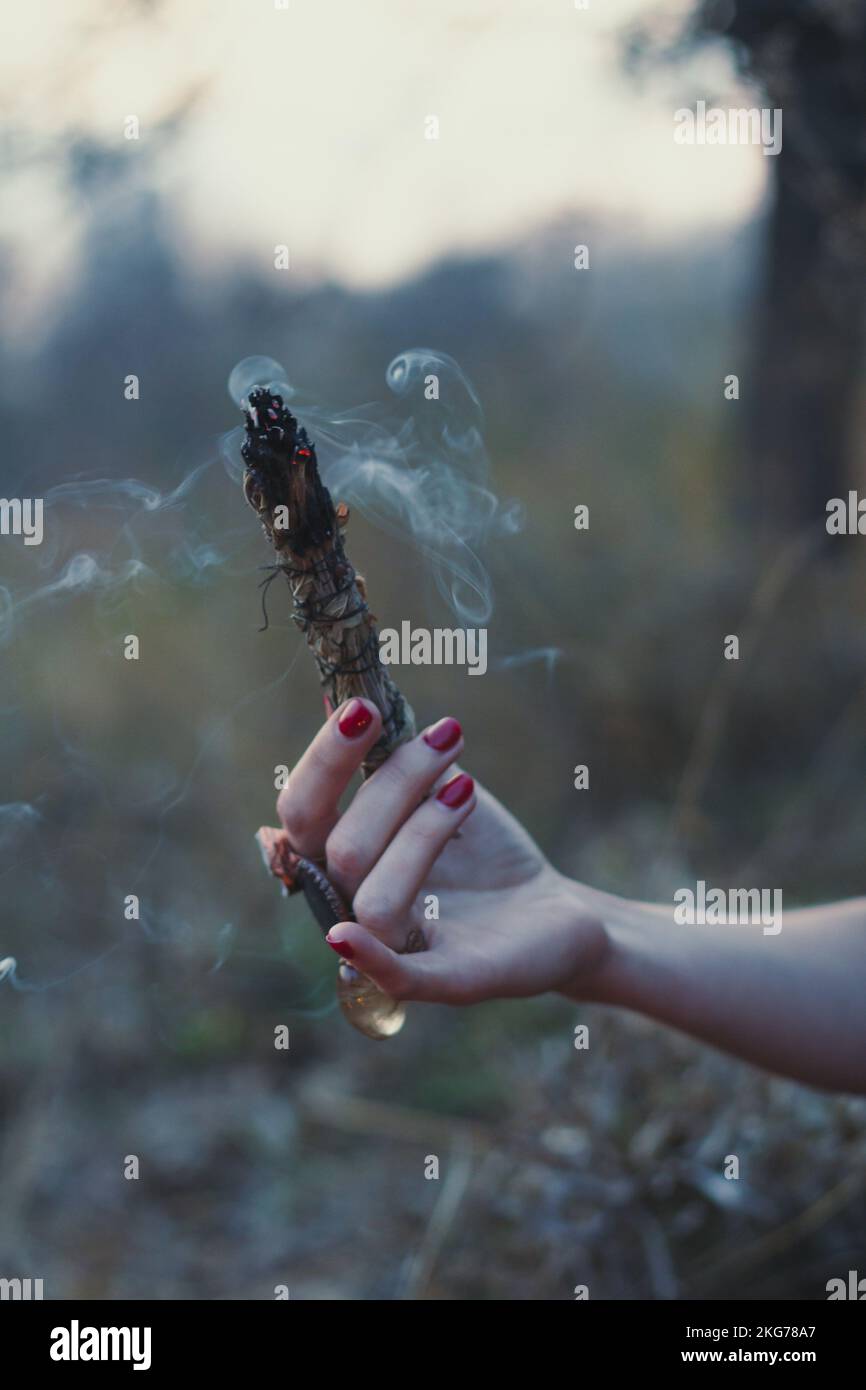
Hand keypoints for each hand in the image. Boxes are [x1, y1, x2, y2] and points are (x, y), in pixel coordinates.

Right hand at [276, 698, 608, 1004]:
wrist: (555, 912)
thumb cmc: (484, 854)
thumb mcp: (437, 793)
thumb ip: (388, 759)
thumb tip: (340, 696)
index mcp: (342, 860)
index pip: (303, 812)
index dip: (325, 761)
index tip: (364, 709)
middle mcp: (354, 905)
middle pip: (340, 845)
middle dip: (393, 783)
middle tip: (448, 736)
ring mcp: (398, 947)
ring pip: (373, 894)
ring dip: (421, 831)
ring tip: (468, 788)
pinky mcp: (448, 980)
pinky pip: (393, 978)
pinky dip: (364, 957)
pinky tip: (342, 935)